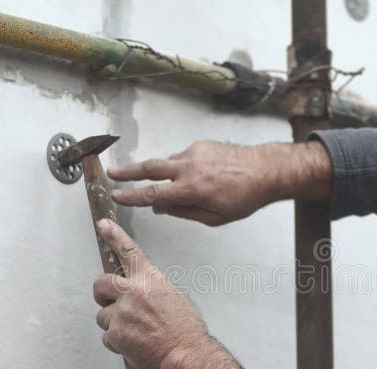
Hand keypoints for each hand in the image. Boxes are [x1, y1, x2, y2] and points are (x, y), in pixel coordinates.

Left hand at [92, 219, 209, 368]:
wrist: (186, 353)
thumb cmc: (185, 329)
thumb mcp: (171, 298)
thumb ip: (150, 292)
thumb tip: (137, 297)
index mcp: (150, 280)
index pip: (129, 251)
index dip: (114, 236)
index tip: (103, 224)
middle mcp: (133, 292)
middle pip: (100, 283)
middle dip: (101, 294)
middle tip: (109, 303)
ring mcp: (122, 313)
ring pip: (103, 316)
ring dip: (114, 325)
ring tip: (135, 334)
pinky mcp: (116, 334)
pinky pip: (107, 338)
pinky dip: (118, 344)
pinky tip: (135, 346)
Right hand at [107, 140, 332, 225]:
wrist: (266, 170)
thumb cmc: (244, 197)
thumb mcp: (215, 217)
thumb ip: (185, 212)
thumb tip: (162, 208)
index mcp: (192, 189)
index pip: (153, 194)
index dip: (131, 197)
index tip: (115, 196)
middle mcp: (189, 167)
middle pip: (149, 168)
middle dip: (127, 171)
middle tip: (110, 173)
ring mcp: (194, 153)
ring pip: (167, 163)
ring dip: (158, 172)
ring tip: (161, 181)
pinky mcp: (200, 145)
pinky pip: (182, 158)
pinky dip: (180, 168)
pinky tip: (191, 176)